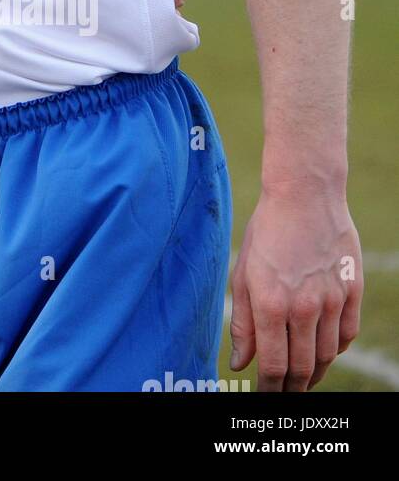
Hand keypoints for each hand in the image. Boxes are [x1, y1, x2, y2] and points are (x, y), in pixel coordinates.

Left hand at [229, 187, 362, 389]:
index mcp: (269, 303)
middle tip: (284, 395)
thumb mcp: (243, 273)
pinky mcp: (352, 292)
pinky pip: (347, 335)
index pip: (274, 364)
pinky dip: (336, 350)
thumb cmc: (266, 232)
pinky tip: (324, 353)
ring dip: (315, 374)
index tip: (265, 395)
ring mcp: (331, 301)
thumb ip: (242, 322)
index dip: (270, 387)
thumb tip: (240, 363)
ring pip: (327, 356)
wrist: (305, 196)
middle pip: (303, 367)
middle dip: (292, 388)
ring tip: (304, 381)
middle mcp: (302, 307)